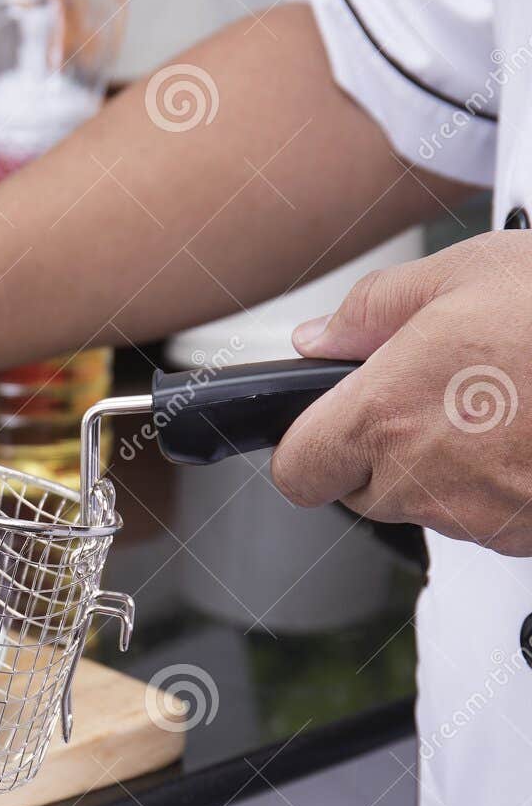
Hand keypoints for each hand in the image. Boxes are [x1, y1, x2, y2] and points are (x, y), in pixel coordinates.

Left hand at [272, 231, 531, 555]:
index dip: (308, 445)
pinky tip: (530, 434)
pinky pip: (488, 519)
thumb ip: (370, 310)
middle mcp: (423, 478)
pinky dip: (499, 486)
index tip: (326, 422)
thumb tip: (316, 338)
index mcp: (384, 415)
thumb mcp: (463, 271)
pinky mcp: (526, 534)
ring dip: (443, 468)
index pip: (297, 471)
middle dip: (379, 452)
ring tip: (500, 404)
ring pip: (427, 507)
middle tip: (434, 396)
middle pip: (361, 492)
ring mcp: (479, 515)